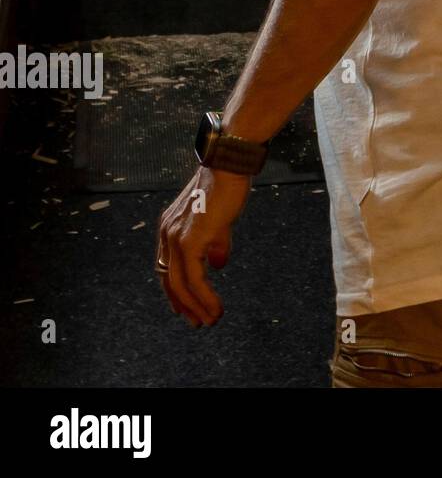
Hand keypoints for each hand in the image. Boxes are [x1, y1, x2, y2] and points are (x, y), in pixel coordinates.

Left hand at [155, 166, 249, 326]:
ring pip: (180, 285)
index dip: (175, 290)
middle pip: (169, 280)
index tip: (186, 307)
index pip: (166, 267)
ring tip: (210, 320)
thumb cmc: (226, 185)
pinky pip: (194, 279)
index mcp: (170, 228)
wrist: (228, 165)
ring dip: (195, 307)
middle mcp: (167, 234)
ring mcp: (176, 238)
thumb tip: (218, 266)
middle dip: (183, 305)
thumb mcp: (218, 219)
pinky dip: (204, 298)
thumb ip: (215, 243)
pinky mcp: (190, 241)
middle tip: (197, 322)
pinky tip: (215, 308)